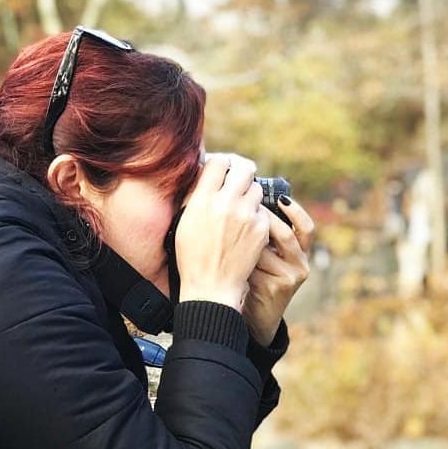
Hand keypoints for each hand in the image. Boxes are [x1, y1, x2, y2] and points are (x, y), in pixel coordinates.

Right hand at [174, 154, 269, 310]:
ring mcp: (246, 215)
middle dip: (242, 170)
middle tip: (239, 177)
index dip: (221, 162)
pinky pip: (262, 211)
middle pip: (244, 167)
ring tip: (240, 206)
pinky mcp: (261, 229)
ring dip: (249, 193)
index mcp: (202, 199)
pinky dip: (256, 216)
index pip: (218, 161)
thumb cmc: (192, 256)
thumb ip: (197, 195)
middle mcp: (225, 203)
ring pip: (256, 188)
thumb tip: (206, 173)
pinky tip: (245, 228)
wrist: (211, 287)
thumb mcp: (185, 222)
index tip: (222, 168)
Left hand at [243, 195, 313, 345]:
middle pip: (285, 234)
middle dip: (262, 220)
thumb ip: (267, 234)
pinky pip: (254, 264)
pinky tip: (228, 260)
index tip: (279, 198)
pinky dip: (239, 259)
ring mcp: (290, 278)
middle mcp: (301, 265)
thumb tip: (253, 199)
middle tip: (244, 210)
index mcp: (302, 253)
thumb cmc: (256, 279)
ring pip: (264, 249)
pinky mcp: (276, 288)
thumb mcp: (267, 256)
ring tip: (229, 237)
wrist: (254, 318)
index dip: (295, 211)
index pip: (306, 228)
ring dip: (245, 242)